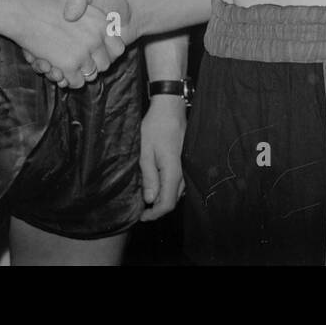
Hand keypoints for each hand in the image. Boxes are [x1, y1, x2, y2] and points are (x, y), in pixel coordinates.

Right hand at [14, 0, 125, 87]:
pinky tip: (57, 68)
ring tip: (65, 63)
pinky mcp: (69, 65)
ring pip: (90, 75)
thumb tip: (93, 11)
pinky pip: (76, 82)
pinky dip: (67, 79)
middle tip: (78, 59)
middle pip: (104, 65)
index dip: (107, 52)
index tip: (94, 51)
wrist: (21, 10)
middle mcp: (97, 38)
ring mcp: (84, 52)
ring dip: (78, 73)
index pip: (117, 48)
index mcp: (101, 22)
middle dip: (92, 65)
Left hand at [139, 97, 186, 220]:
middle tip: (140, 209)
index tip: (141, 216)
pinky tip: (155, 184)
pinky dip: (166, 189)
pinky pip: (177, 183)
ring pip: (176, 192)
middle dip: (157, 208)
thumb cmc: (155, 126)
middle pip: (173, 200)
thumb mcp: (145, 151)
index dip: (154, 214)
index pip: (167, 203)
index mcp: (173, 171)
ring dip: (162, 198)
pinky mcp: (183, 162)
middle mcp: (183, 172)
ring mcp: (185, 167)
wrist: (170, 108)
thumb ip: (149, 177)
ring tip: (146, 197)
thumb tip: (150, 200)